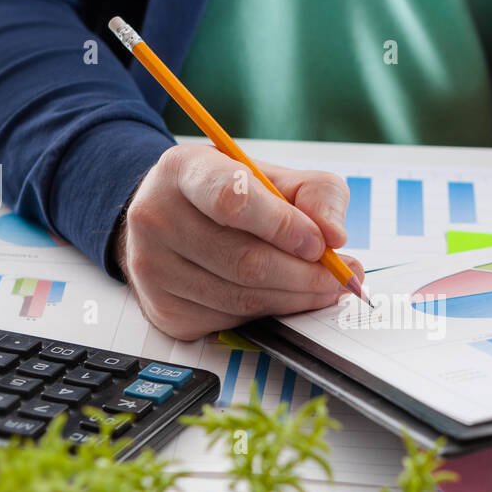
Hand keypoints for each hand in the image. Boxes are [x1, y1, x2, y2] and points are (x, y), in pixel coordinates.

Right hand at [115, 144, 362, 339]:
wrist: (171, 220)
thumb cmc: (228, 195)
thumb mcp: (274, 176)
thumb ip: (317, 194)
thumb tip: (334, 235)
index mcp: (183, 171)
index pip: (234, 201)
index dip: (285, 227)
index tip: (320, 243)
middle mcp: (156, 218)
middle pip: (244, 261)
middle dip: (304, 275)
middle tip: (338, 276)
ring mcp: (153, 268)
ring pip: (241, 298)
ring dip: (294, 298)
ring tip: (320, 287)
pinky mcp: (164, 309)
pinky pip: (230, 320)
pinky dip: (268, 313)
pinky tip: (281, 297)